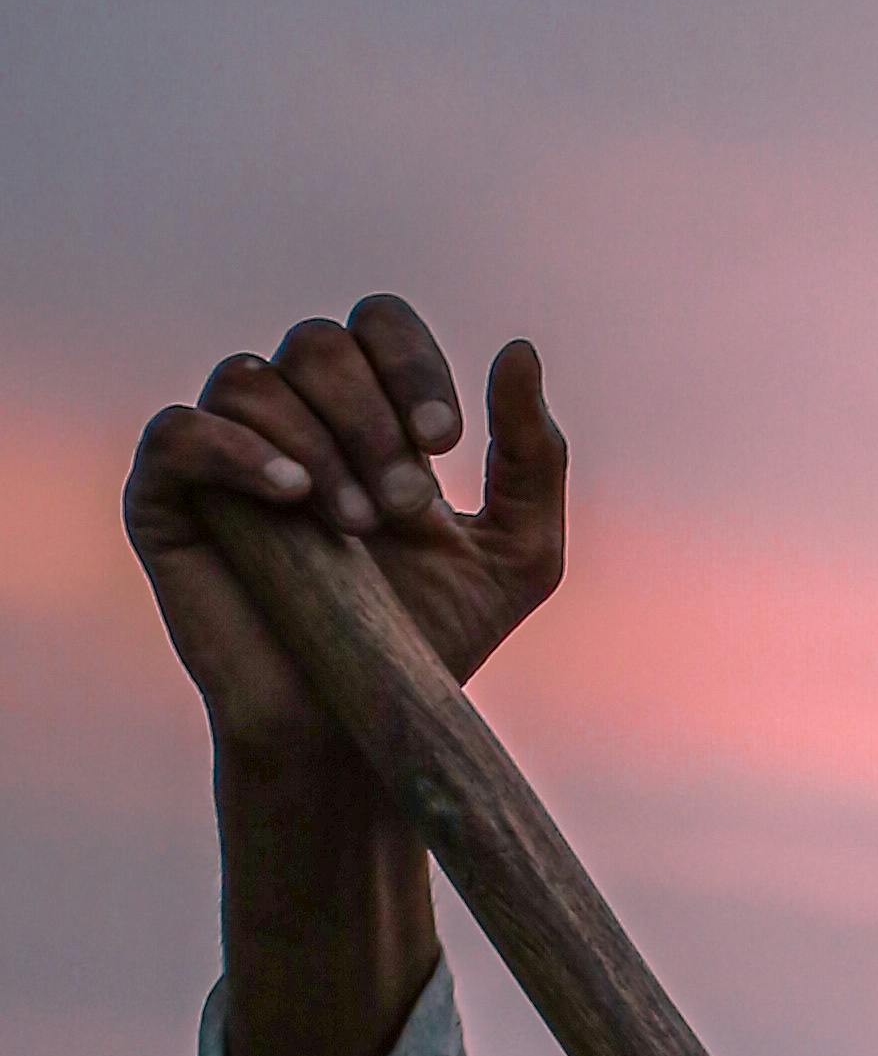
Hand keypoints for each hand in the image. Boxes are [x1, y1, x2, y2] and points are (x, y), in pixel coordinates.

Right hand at [123, 301, 566, 1055]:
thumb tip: (520, 348)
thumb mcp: (517, 554)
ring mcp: (220, 452)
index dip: (411, 365)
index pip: (376, 324)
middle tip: (405, 505)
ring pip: (252, 379)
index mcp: (364, 411)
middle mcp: (288, 415)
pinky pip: (180, 431)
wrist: (360, 731)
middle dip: (370, 417)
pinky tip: (290, 497)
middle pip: (318, 345)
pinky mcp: (166, 500)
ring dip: (317, 442)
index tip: (446, 443)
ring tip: (352, 526)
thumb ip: (533, 457)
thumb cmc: (434, 644)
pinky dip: (235, 450)